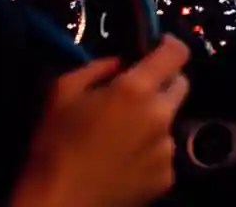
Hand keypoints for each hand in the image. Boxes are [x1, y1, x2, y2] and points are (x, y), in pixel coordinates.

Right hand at [12, 36, 190, 206]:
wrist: (60, 204)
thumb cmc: (55, 145)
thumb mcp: (62, 92)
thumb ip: (97, 67)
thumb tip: (120, 64)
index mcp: (136, 90)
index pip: (177, 53)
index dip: (170, 45)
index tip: (158, 47)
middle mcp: (160, 116)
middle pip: (181, 85)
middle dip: (162, 82)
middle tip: (135, 93)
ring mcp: (166, 148)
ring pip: (169, 121)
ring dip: (153, 120)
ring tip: (122, 136)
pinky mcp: (167, 176)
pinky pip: (163, 153)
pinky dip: (149, 151)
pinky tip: (124, 161)